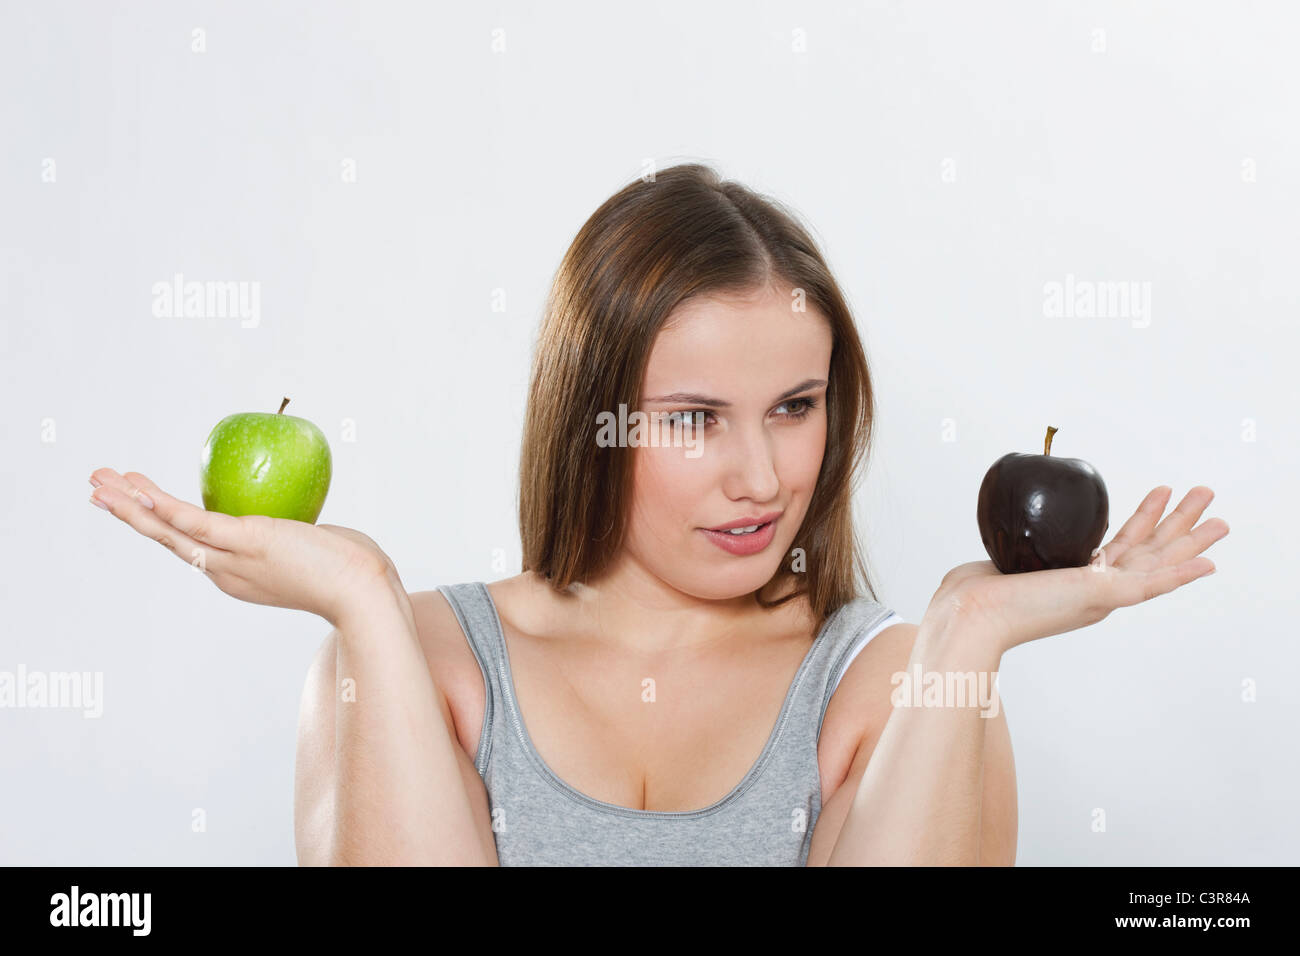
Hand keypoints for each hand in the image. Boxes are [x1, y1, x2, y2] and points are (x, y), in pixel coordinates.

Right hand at [88, 467, 401, 626]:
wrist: (363, 592)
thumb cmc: (351, 571)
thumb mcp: (315, 550)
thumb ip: (299, 537)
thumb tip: (305, 521)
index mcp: (238, 575)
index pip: (191, 546)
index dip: (159, 525)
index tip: (137, 505)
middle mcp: (226, 573)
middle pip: (166, 538)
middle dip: (128, 513)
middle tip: (95, 489)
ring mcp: (232, 560)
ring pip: (168, 530)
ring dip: (130, 505)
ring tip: (99, 482)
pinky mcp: (245, 543)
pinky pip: (194, 522)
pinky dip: (162, 506)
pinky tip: (138, 490)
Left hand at [929, 485, 1228, 653]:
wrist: (969, 615)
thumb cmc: (972, 594)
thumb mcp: (1003, 558)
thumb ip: (1015, 546)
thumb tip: (1005, 530)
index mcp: (1077, 582)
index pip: (1121, 548)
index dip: (1145, 523)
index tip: (1161, 497)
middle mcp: (1095, 592)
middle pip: (1149, 550)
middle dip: (1180, 522)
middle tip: (1206, 494)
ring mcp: (1101, 596)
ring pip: (1159, 563)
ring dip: (1192, 540)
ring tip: (1222, 517)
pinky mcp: (1101, 597)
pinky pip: (1151, 585)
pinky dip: (1181, 575)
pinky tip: (1210, 564)